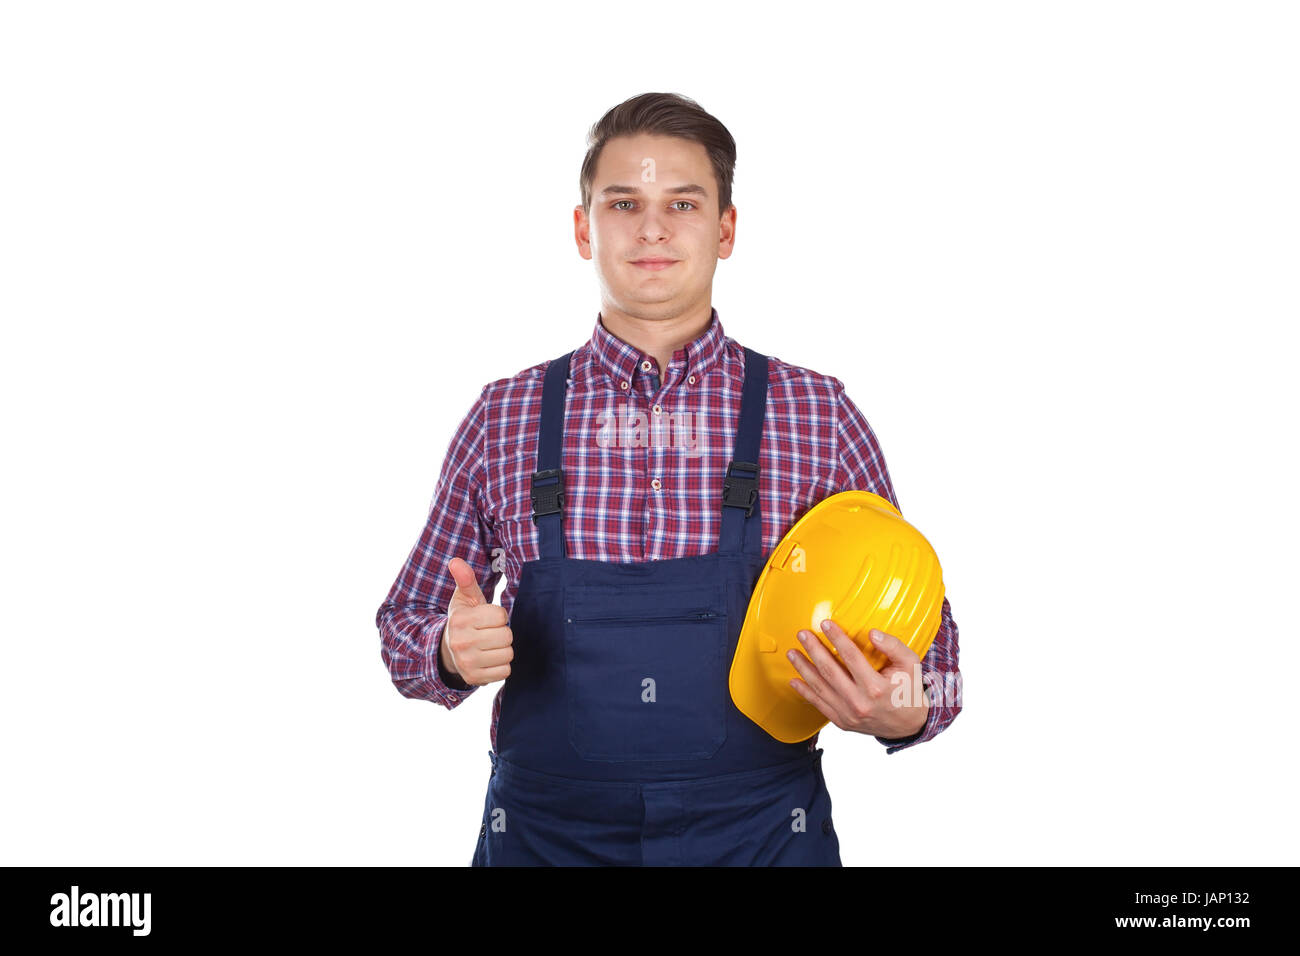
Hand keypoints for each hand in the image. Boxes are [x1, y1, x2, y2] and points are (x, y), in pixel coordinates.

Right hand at [441, 557, 512, 685]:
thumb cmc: (464, 621)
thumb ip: (465, 580)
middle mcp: (462, 642)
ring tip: (490, 646)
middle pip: (506, 635)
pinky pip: (505, 671)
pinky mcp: (474, 678)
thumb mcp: (464, 599)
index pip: (500, 616)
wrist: (448, 651)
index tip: (487, 619)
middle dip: (502, 633)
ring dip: (503, 650)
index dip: (498, 616)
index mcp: (461, 620)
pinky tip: (490, 659)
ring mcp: (467, 662)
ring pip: (508, 654)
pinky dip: (501, 666)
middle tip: (489, 633)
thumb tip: (455, 561)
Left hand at [787, 620, 928, 739]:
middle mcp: (860, 702)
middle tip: (802, 634)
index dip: (837, 638)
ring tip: (792, 653)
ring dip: (804, 668)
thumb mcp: (911, 665)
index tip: (825, 624)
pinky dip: (805, 692)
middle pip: (830, 671)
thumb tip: (872, 633)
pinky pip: (819, 705)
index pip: (852, 657)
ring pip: (820, 688)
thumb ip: (894, 647)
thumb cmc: (907, 690)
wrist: (908, 725)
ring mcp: (848, 714)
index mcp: (876, 687)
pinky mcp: (842, 722)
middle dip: (813, 650)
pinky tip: (794, 680)